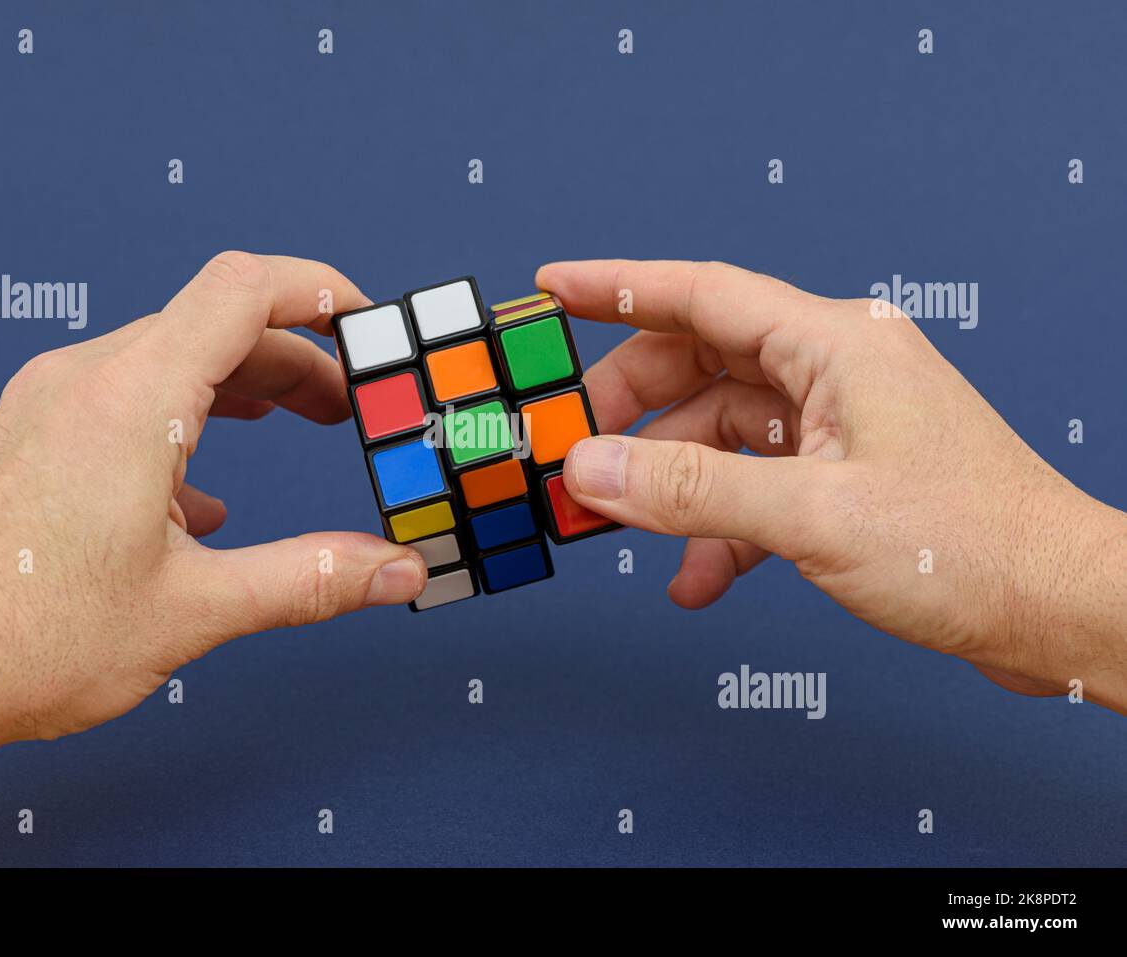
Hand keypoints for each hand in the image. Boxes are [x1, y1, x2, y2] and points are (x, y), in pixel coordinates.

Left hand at [0, 252, 426, 863]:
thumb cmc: (26, 639)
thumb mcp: (197, 607)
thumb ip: (311, 579)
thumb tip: (395, 572)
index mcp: (132, 399)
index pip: (242, 290)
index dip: (316, 290)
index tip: (362, 318)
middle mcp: (78, 383)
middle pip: (207, 328)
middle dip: (290, 359)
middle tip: (341, 407)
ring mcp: (36, 409)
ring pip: (156, 364)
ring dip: (230, 389)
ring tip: (280, 426)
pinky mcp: (13, 443)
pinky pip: (108, 403)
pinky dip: (172, 426)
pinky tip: (188, 499)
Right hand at [539, 259, 1126, 711]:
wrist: (1059, 611)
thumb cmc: (973, 547)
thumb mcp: (812, 514)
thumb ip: (692, 489)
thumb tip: (593, 470)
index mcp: (835, 345)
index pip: (702, 293)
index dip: (619, 287)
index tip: (552, 289)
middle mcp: (834, 373)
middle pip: (700, 366)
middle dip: (630, 410)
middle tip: (572, 450)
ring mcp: (840, 427)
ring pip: (720, 434)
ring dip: (671, 484)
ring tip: (621, 529)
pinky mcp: (844, 479)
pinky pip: (753, 486)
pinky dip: (716, 527)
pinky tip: (696, 577)